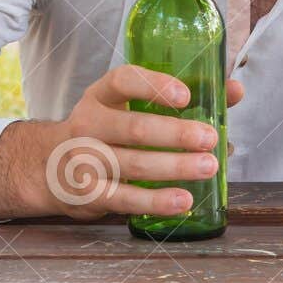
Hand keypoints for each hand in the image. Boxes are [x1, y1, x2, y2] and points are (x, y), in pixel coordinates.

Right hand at [0, 64, 244, 219]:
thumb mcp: (127, 105)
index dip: (154, 86)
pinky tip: (184, 200)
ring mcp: (86, 162)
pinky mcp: (88, 195)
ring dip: (174, 167)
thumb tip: (235, 90)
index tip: (185, 96)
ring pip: (133, 164)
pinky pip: (126, 199)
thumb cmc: (105, 131)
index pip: (123, 80)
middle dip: (175, 134)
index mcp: (101, 96)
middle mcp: (89, 125)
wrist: (48, 167)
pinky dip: (156, 201)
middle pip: (133, 127)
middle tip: (209, 138)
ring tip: (208, 166)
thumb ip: (181, 97)